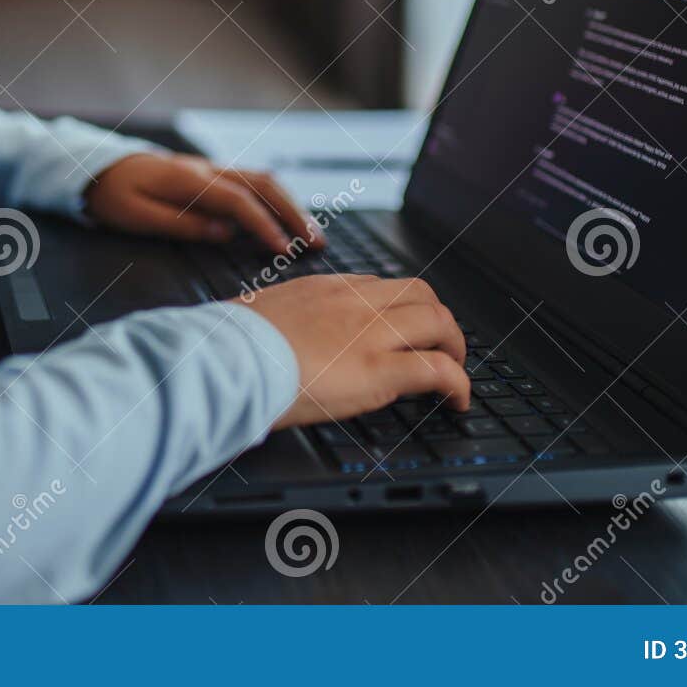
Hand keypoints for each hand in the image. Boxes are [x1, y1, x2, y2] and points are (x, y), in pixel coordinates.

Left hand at [85, 152, 320, 255]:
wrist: (101, 167)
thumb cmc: (114, 196)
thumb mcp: (136, 216)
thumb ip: (180, 224)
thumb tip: (224, 233)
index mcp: (188, 180)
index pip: (237, 201)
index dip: (263, 225)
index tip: (284, 250)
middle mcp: (207, 169)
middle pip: (262, 183)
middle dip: (293, 212)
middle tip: (316, 243)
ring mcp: (212, 169)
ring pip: (263, 180)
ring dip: (291, 206)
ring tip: (312, 235)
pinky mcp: (213, 176)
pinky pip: (253, 183)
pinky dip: (277, 201)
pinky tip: (289, 221)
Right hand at [238, 274, 469, 429]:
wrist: (228, 360)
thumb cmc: (231, 346)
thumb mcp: (258, 316)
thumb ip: (280, 320)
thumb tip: (272, 336)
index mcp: (324, 288)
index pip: (378, 286)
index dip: (399, 308)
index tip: (401, 327)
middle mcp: (354, 302)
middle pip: (421, 292)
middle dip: (439, 319)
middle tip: (441, 345)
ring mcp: (370, 334)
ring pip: (439, 322)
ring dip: (456, 346)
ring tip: (456, 370)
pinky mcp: (379, 370)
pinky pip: (438, 370)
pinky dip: (459, 384)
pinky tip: (458, 400)